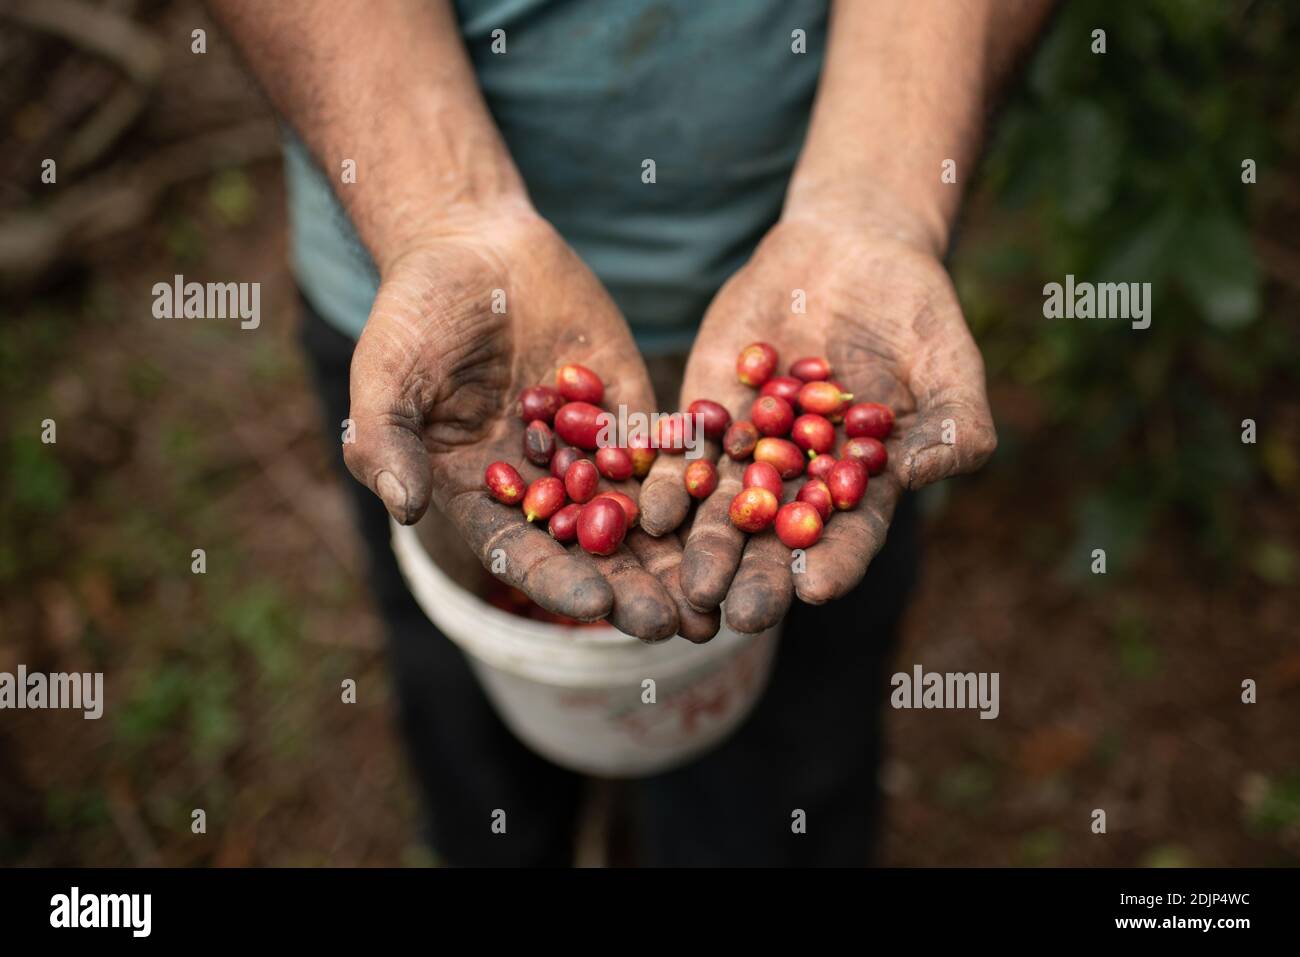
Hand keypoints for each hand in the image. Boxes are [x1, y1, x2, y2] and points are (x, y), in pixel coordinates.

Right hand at [343, 209, 713, 640]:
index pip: (521, 553)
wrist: (473, 243)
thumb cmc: (414, 312)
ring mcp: (589, 450)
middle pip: (591, 550)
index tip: (598, 609)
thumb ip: (386, 441)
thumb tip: (403, 508)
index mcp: (479, 495)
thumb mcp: (385, 373)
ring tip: (716, 595)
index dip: (559, 582)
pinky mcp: (629, 411)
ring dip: (676, 557)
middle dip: (633, 589)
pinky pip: (666, 449)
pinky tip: (735, 508)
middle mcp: (540, 486)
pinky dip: (696, 480)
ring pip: (638, 514)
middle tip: (677, 626)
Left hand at [639, 216, 995, 632]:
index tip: (816, 590)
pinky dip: (666, 480)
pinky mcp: (706, 411)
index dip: (836, 561)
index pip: (851, 533)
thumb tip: (922, 476)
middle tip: (740, 615)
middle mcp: (800, 476)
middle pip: (778, 536)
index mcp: (862, 480)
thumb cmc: (914, 307)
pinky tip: (650, 511)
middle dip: (759, 576)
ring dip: (706, 546)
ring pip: (723, 506)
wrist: (846, 247)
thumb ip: (953, 422)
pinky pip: (682, 451)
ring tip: (692, 584)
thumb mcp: (949, 357)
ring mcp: (749, 447)